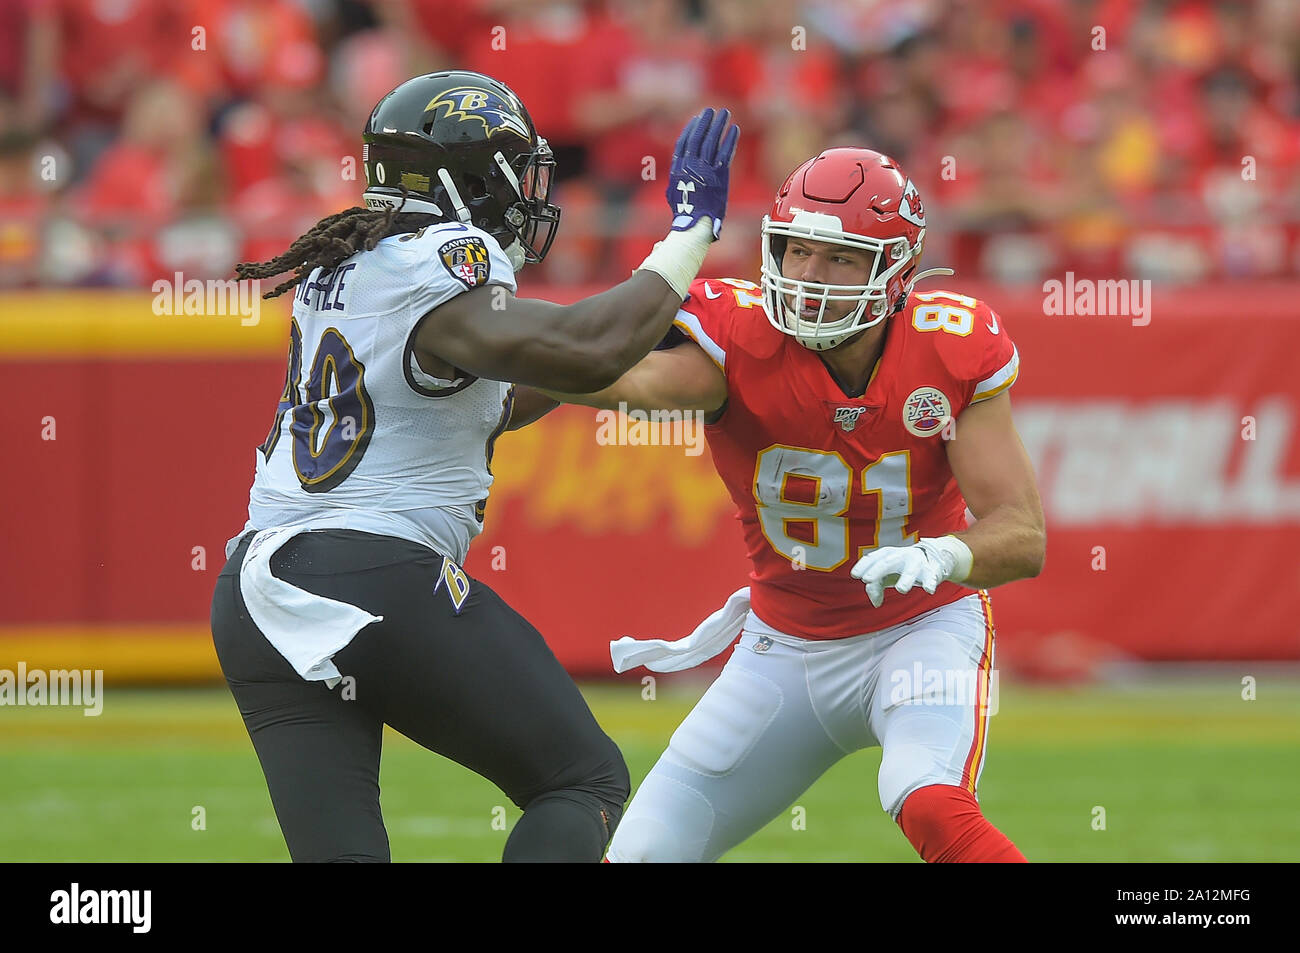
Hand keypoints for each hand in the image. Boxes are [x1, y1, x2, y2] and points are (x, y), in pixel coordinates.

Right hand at [666, 107, 739, 239]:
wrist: (695, 225)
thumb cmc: (686, 214)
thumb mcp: (674, 193)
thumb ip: (677, 178)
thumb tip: (679, 171)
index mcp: (678, 169)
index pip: (683, 143)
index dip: (690, 130)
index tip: (696, 120)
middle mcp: (690, 167)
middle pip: (698, 138)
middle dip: (704, 122)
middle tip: (710, 111)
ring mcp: (705, 170)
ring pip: (712, 141)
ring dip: (718, 125)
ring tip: (724, 114)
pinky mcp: (719, 176)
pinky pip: (725, 153)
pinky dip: (730, 140)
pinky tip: (735, 129)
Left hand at [850, 536, 971, 607]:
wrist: (933, 557)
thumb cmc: (901, 568)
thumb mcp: (886, 576)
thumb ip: (876, 587)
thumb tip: (875, 603)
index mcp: (888, 554)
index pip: (873, 557)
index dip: (863, 566)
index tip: (855, 576)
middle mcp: (901, 556)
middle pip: (888, 561)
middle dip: (877, 570)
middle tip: (867, 580)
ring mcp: (917, 562)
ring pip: (911, 569)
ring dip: (906, 579)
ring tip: (901, 590)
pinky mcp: (932, 570)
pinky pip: (931, 576)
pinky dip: (930, 583)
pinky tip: (928, 590)